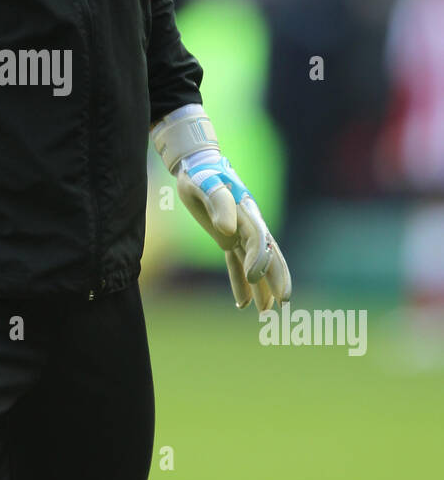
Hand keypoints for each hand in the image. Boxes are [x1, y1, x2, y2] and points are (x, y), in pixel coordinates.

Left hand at [152, 105, 291, 311]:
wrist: (196, 167)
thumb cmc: (200, 174)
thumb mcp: (205, 185)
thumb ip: (218, 203)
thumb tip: (227, 230)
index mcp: (247, 212)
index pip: (260, 239)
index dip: (260, 259)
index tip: (254, 277)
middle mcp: (248, 224)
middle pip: (268, 254)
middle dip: (277, 277)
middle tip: (284, 301)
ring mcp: (240, 232)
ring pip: (255, 264)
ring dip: (262, 287)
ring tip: (266, 312)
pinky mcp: (228, 238)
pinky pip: (237, 263)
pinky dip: (240, 283)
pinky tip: (243, 303)